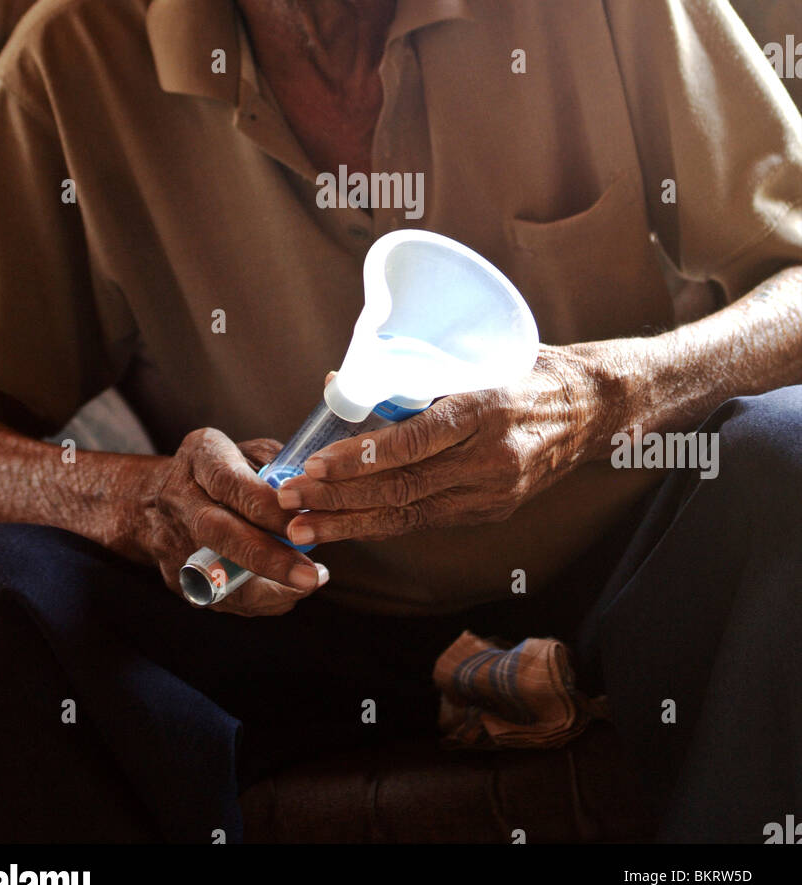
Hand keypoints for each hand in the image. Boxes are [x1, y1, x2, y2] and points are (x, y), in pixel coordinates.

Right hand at [142, 428, 330, 614]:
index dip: (268, 507)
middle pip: (221, 534)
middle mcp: (179, 500)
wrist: (152, 500)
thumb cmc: (216, 469)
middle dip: (269, 558)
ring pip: (220, 577)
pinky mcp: (178, 578)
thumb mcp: (244, 448)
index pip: (231, 483)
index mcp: (200, 459)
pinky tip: (290, 590)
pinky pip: (222, 597)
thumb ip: (277, 464)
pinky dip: (261, 599)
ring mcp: (174, 543)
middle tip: (309, 574)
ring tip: (310, 582)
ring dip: (270, 589)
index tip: (305, 521)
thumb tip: (311, 493)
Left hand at [276, 345, 618, 545]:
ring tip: (303, 528)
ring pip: (410, 513)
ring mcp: (493, 490)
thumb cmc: (528, 368)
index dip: (359, 458)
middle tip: (289, 499)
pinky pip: (427, 520)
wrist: (594, 407)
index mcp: (486, 409)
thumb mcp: (478, 356)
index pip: (413, 442)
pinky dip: (381, 523)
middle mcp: (491, 457)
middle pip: (403, 486)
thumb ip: (415, 373)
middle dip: (338, 496)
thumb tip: (341, 381)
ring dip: (350, 522)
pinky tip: (345, 525)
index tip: (315, 462)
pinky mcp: (491, 509)